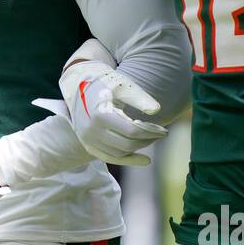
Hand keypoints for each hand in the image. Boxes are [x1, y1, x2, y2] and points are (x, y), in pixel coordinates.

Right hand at [60, 49, 165, 165]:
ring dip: (138, 149)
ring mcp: (88, 140)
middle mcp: (91, 130)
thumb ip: (139, 98)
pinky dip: (128, 160)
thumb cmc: (106, 84)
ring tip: (150, 139)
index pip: (132, 131)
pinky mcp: (88, 145)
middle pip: (126, 144)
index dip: (151, 132)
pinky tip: (144, 160)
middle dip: (147, 141)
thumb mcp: (123, 86)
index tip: (164, 130)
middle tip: (159, 134)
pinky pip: (110, 158)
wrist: (80, 86)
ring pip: (119, 153)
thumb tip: (157, 110)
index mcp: (100, 115)